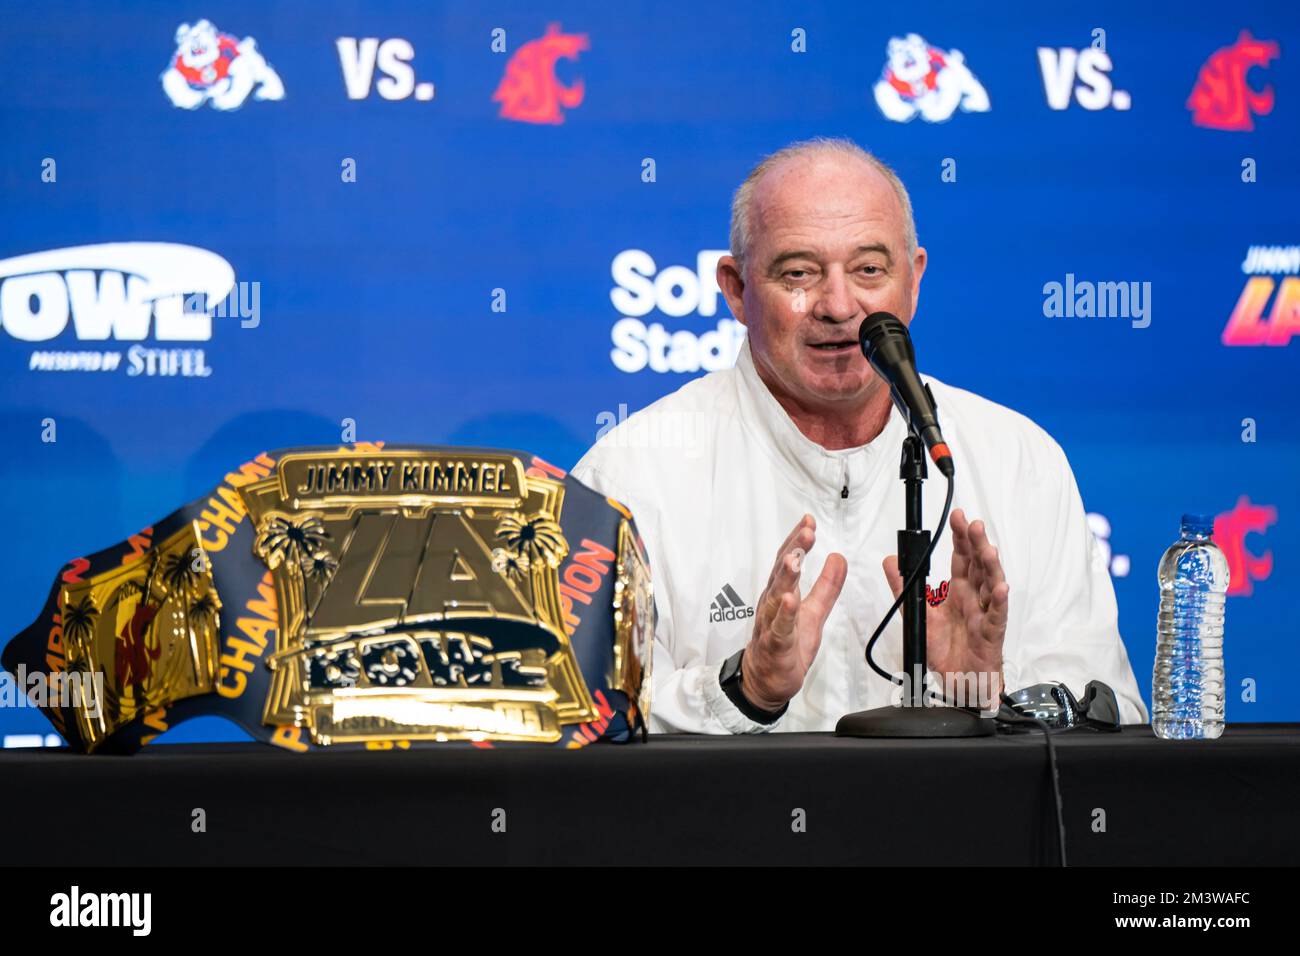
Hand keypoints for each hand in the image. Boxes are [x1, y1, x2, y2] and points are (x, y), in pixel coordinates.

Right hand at [741, 515, 847, 711]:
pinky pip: (779, 628)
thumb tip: (838, 558)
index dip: (798, 539)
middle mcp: (772, 604)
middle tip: (806, 531)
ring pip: (777, 595)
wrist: (765, 681)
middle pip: (781, 571)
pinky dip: (784, 613)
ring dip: (787, 576)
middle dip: (793, 549)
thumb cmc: (786, 645)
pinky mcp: (775, 645)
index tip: (809, 521)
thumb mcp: (814, 612)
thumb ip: (827, 586)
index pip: (788, 560)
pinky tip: (790, 600)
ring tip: (797, 558)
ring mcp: (770, 623)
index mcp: (781, 593)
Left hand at [882, 508, 1007, 708]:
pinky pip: (996, 615)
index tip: (958, 516)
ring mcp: (984, 613)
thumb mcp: (917, 613)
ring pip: (991, 585)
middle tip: (974, 525)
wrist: (956, 680)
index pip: (960, 557)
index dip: (960, 537)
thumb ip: (903, 586)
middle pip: (978, 565)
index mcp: (957, 590)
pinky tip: (1000, 588)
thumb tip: (889, 561)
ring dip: (991, 567)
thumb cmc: (944, 648)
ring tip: (988, 550)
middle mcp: (973, 597)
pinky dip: (999, 601)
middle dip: (976, 544)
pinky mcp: (990, 633)